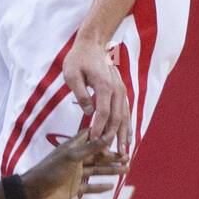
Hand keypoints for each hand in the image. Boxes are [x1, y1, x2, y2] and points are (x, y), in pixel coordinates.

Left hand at [21, 131, 128, 198]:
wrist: (34, 194)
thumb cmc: (50, 171)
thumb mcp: (72, 157)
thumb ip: (91, 148)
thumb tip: (107, 134)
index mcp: (73, 148)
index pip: (91, 137)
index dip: (103, 135)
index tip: (118, 135)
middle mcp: (76, 159)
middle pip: (97, 155)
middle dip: (112, 155)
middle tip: (128, 156)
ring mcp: (75, 174)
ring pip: (97, 170)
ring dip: (110, 170)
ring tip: (126, 169)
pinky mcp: (74, 188)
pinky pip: (90, 186)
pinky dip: (100, 186)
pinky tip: (112, 186)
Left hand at [62, 36, 130, 152]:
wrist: (92, 44)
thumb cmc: (78, 59)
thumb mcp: (72, 73)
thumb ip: (80, 93)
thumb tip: (88, 112)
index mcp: (105, 86)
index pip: (103, 113)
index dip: (99, 129)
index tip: (95, 142)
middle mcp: (117, 89)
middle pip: (117, 117)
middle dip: (113, 137)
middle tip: (111, 155)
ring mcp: (121, 90)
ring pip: (125, 116)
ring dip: (124, 134)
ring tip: (124, 152)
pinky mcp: (121, 91)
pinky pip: (126, 111)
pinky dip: (127, 125)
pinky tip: (127, 137)